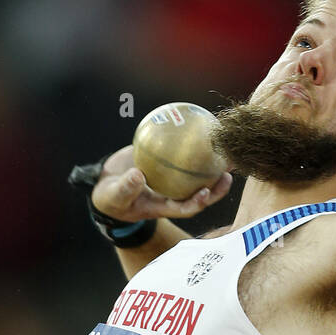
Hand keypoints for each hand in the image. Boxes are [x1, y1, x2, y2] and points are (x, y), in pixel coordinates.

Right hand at [89, 145, 232, 223]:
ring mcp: (172, 179)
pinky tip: (199, 126)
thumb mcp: (115, 195)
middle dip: (217, 187)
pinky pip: (182, 152)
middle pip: (200, 193)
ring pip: (197, 173)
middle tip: (228, 174)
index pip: (185, 207)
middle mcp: (173, 194)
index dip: (198, 202)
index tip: (206, 192)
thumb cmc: (111, 197)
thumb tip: (137, 175)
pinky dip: (191, 142)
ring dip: (213, 165)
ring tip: (226, 151)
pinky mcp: (168, 163)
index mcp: (164, 206)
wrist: (107, 184)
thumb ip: (126, 188)